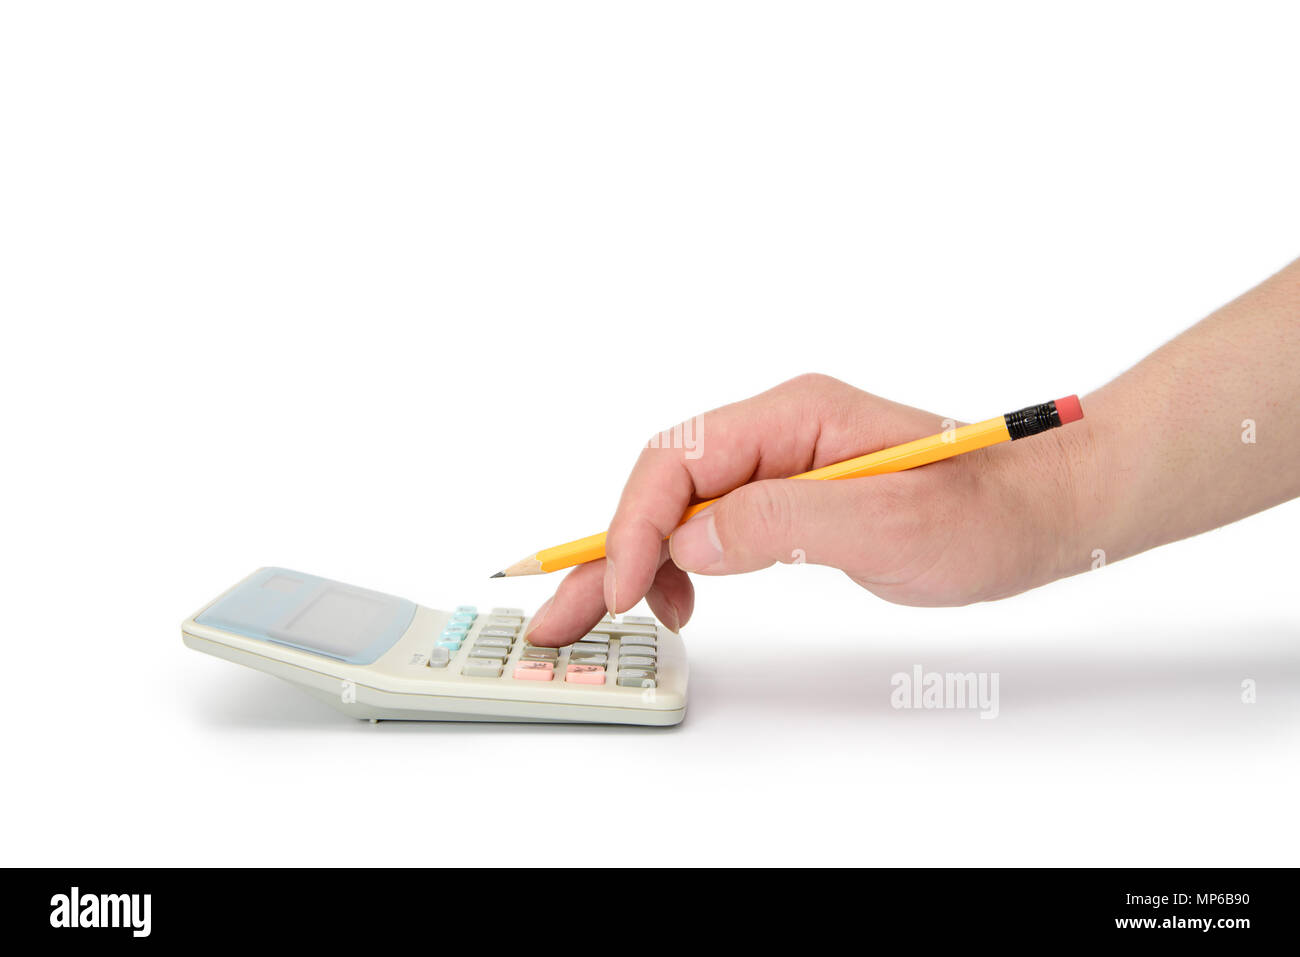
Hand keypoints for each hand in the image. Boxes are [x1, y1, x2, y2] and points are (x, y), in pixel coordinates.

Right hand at [524, 373, 1090, 645]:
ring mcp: (777, 460)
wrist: (1038, 511)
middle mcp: (775, 428)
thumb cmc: (984, 512)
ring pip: (675, 505)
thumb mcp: (890, 526)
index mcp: (795, 414)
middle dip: (605, 548)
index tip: (622, 591)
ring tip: (618, 616)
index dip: (636, 526)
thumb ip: (784, 524)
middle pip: (660, 483)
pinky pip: (707, 522)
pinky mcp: (785, 495)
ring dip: (633, 558)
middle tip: (557, 614)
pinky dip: (675, 561)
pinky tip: (674, 597)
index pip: (680, 461)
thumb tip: (688, 539)